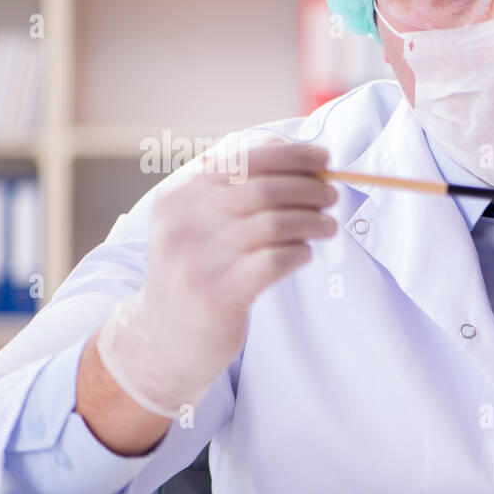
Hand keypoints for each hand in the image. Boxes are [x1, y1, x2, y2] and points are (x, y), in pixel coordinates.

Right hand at [96, 138, 338, 417]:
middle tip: (331, 195)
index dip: (289, 156)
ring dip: (312, 221)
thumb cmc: (195, 275)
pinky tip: (305, 254)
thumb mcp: (196, 227)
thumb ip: (231, 191)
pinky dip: (299, 252)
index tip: (322, 157)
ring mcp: (198, 261)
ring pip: (274, 224)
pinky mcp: (219, 294)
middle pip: (262, 189)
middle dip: (307, 188)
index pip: (240, 161)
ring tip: (328, 225)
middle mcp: (182, 225)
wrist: (162, 342)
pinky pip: (275, 261)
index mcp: (177, 200)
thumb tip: (289, 151)